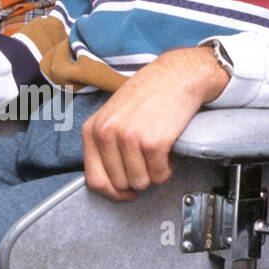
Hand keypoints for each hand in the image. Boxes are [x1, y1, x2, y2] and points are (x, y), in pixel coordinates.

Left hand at [82, 46, 229, 200]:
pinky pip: (159, 175)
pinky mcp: (153, 142)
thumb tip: (110, 183)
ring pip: (140, 182)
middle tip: (147, 161)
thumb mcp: (113, 116)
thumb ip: (105, 146)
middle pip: (120, 184)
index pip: (94, 179)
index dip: (112, 193)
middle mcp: (106, 133)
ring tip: (156, 153)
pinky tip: (167, 150)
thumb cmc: (146, 95)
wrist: (175, 76)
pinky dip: (167, 168)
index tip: (125, 193)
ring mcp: (129, 138)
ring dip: (153, 173)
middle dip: (137, 178)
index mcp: (92, 129)